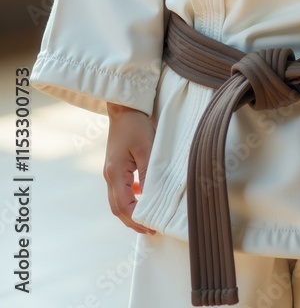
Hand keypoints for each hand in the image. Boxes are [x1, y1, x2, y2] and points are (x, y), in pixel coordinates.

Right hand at [104, 103, 156, 233]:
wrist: (124, 108)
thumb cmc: (135, 125)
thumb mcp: (146, 149)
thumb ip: (148, 174)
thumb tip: (152, 198)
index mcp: (115, 174)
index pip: (124, 206)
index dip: (137, 220)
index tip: (152, 227)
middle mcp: (109, 176)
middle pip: (118, 208)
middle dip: (133, 221)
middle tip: (150, 229)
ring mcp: (110, 171)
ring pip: (118, 200)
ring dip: (131, 210)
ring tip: (148, 216)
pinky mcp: (115, 166)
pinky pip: (121, 188)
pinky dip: (131, 197)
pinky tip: (143, 193)